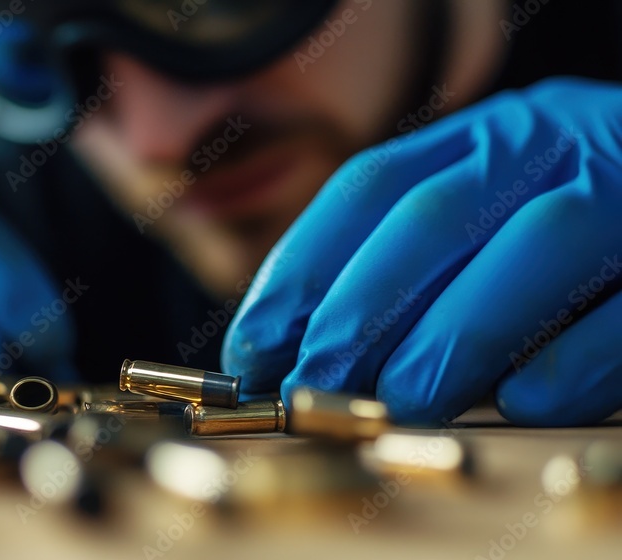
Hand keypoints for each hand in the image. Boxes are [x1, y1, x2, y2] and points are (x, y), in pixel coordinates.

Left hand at [222, 77, 621, 426]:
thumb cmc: (554, 223)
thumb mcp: (476, 214)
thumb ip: (404, 267)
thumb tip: (297, 353)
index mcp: (477, 138)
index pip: (370, 190)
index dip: (302, 270)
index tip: (254, 349)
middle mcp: (543, 147)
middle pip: (436, 218)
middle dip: (361, 311)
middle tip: (314, 388)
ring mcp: (620, 188)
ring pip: (538, 246)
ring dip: (458, 334)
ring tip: (402, 401)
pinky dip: (572, 358)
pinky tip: (523, 401)